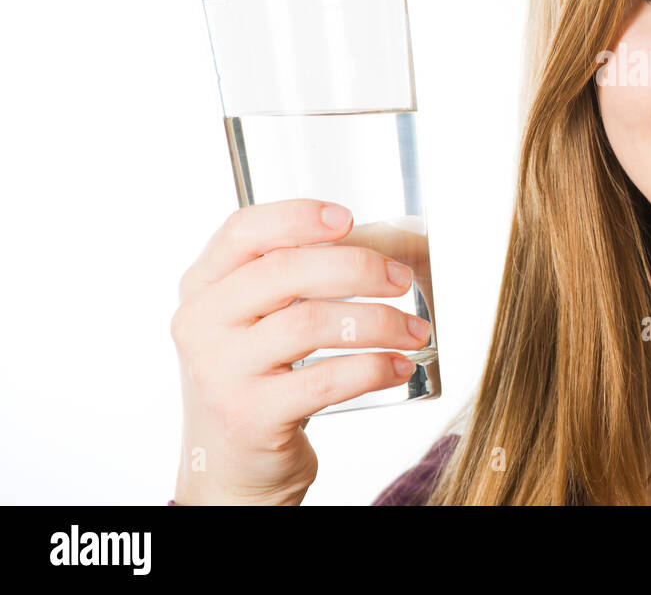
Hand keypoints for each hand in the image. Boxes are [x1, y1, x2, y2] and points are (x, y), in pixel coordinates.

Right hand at [170, 199, 429, 504]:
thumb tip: (382, 246)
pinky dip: (373, 368)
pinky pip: (325, 380)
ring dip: (379, 322)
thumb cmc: (258, 378)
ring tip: (414, 331)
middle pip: (285, 271)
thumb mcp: (253, 321)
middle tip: (401, 280)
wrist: (230, 466)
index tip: (349, 220)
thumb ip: (291, 278)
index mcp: (202, 286)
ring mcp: (221, 371)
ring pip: (311, 323)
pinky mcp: (250, 414)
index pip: (242, 231)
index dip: (297, 217)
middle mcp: (202, 323)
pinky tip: (398, 366)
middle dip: (358, 268)